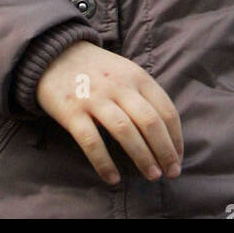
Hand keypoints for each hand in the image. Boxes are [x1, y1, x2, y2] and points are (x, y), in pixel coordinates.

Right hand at [35, 39, 182, 184]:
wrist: (55, 53)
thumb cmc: (97, 69)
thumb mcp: (126, 71)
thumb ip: (144, 94)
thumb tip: (167, 133)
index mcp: (136, 76)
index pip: (166, 110)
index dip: (175, 138)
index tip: (178, 158)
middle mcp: (118, 86)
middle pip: (150, 122)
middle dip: (165, 151)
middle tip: (171, 173)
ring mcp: (94, 98)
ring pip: (125, 131)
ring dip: (142, 157)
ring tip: (152, 175)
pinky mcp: (72, 111)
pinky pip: (92, 142)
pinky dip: (104, 163)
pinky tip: (113, 178)